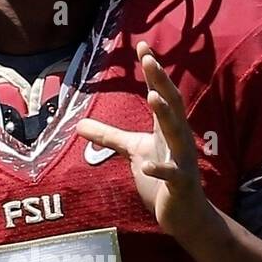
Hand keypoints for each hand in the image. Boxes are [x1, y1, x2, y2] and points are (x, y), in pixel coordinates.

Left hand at [76, 40, 208, 240]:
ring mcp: (182, 161)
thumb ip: (109, 137)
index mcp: (166, 128)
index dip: (153, 71)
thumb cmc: (161, 180)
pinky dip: (159, 169)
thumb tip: (78, 124)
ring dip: (165, 115)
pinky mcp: (180, 184)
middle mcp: (178, 139)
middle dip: (161, 81)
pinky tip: (145, 165)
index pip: (161, 93)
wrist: (184, 215)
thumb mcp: (133, 152)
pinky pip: (171, 175)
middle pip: (172, 105)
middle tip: (150, 59)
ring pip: (177, 133)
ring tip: (153, 97)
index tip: (142, 46)